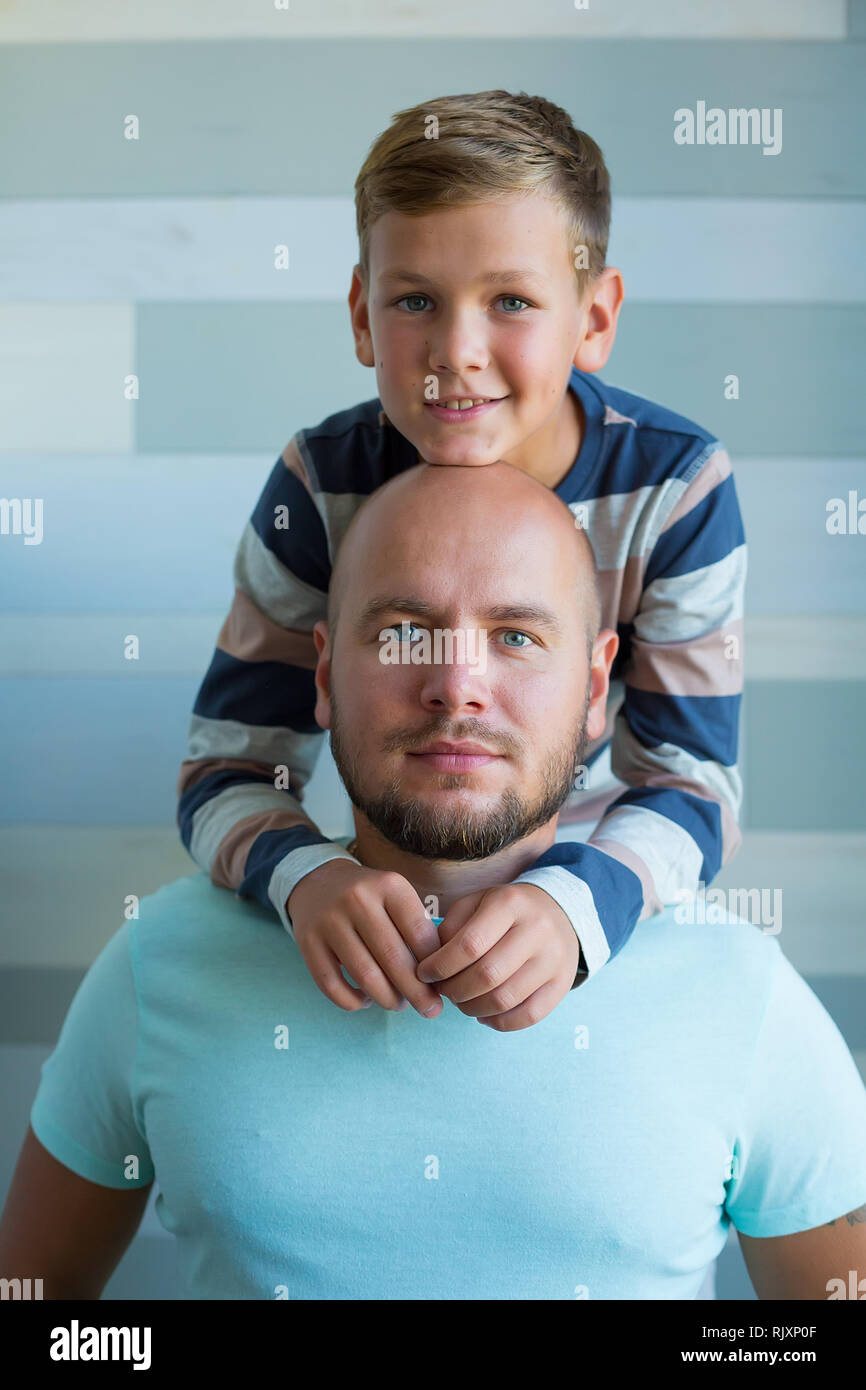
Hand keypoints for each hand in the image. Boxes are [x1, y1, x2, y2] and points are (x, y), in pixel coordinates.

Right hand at [286, 860, 443, 1016]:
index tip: (441, 984)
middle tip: (430, 1009)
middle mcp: (358, 899)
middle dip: (417, 992)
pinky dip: (353, 1001)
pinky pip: (333, 986)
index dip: (434, 966)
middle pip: (394, 958)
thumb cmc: (371, 898)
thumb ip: (417, 928)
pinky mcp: (307, 942)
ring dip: (388, 999)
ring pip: (365, 976)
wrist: (318, 883)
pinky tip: (366, 1000)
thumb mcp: (396, 896)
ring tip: (399, 1004)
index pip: (420, 934)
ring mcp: (329, 921)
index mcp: (388, 885)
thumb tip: (438, 979)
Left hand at [416, 883, 580, 1031]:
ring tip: (461, 1001)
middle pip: (487, 975)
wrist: (558, 911)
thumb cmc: (505, 910)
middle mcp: (537, 929)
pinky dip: (499, 1022)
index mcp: (509, 903)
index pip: (469, 944)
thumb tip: (432, 963)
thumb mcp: (477, 902)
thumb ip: (451, 927)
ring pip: (505, 999)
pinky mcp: (563, 983)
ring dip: (473, 1008)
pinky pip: (529, 1016)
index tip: (424, 974)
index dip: (440, 965)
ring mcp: (554, 958)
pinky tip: (483, 1014)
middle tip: (443, 990)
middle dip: (454, 990)